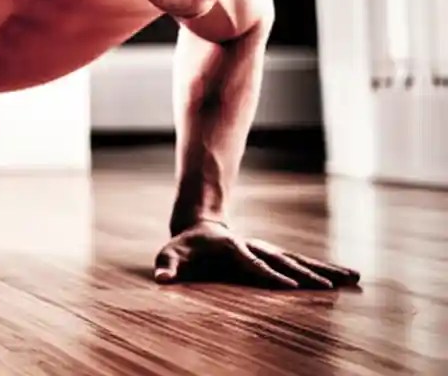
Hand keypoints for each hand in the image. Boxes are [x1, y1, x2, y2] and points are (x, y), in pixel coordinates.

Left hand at [154, 219, 359, 288]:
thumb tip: (162, 280)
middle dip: (306, 275)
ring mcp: (268, 250)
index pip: (254, 265)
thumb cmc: (184, 247)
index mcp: (233, 250)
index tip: (292, 288)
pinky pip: (303, 262)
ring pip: (299, 260)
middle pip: (284, 262)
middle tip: (329, 287)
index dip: (271, 276)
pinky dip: (325, 268)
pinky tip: (349, 276)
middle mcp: (255, 248)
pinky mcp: (275, 255)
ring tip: (354, 277)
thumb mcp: (171, 255)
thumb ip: (166, 266)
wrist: (199, 226)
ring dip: (325, 269)